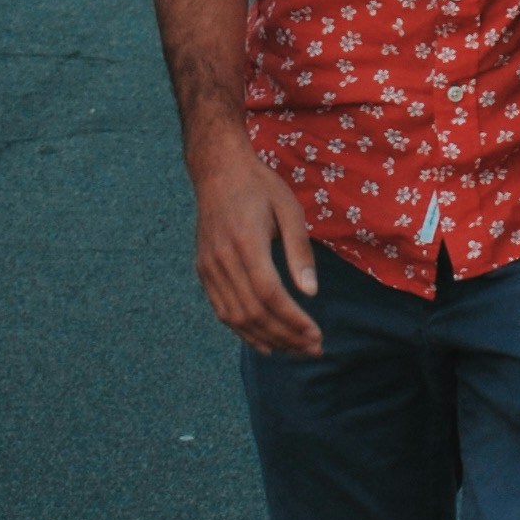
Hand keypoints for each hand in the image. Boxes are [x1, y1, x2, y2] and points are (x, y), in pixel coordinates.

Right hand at [191, 132, 323, 358]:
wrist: (218, 169)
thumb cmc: (260, 186)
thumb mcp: (289, 209)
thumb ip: (299, 251)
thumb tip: (311, 294)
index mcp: (246, 242)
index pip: (270, 295)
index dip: (293, 321)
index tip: (316, 336)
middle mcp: (222, 259)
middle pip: (254, 312)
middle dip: (285, 336)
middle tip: (312, 349)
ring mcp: (208, 267)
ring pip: (235, 317)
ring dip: (267, 339)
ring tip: (294, 349)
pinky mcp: (203, 270)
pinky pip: (222, 310)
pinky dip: (243, 331)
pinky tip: (265, 341)